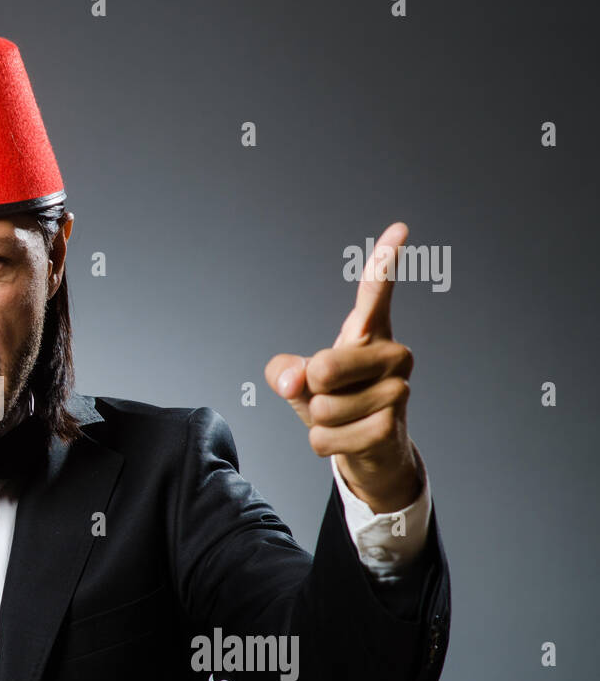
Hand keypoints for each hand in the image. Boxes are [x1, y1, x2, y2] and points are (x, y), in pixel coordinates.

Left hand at [264, 222, 420, 513]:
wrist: (368, 451)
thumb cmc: (335, 404)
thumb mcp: (297, 381)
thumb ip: (283, 371)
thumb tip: (293, 380)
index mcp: (369, 335)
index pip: (375, 295)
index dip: (384, 263)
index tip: (398, 229)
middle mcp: (393, 355)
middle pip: (326, 367)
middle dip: (311, 387)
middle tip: (326, 394)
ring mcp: (399, 390)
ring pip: (324, 408)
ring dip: (318, 421)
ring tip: (340, 419)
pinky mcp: (392, 426)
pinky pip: (329, 437)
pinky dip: (325, 443)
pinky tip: (347, 439)